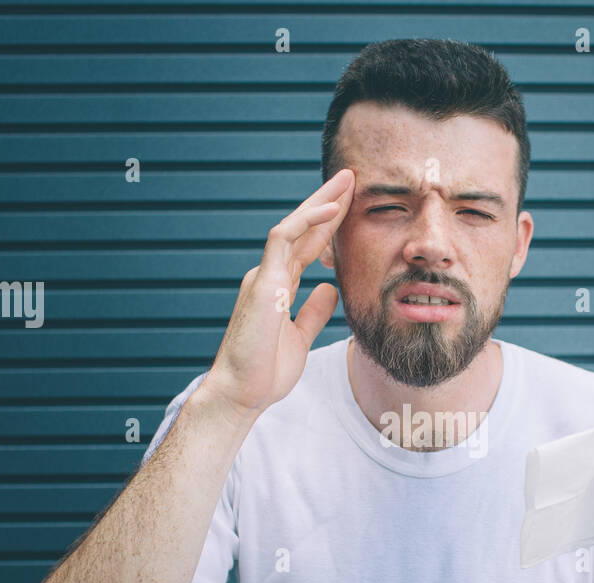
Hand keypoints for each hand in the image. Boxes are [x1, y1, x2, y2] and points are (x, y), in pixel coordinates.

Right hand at [205, 168, 354, 417]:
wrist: (241, 393)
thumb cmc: (265, 372)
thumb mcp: (300, 337)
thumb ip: (314, 311)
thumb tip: (330, 288)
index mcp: (278, 288)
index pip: (306, 247)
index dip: (328, 225)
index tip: (351, 206)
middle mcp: (269, 276)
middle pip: (302, 229)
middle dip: (327, 202)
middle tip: (351, 178)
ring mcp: (264, 276)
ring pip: (293, 226)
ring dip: (320, 201)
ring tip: (346, 181)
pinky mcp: (262, 281)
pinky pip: (282, 239)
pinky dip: (307, 221)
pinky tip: (331, 209)